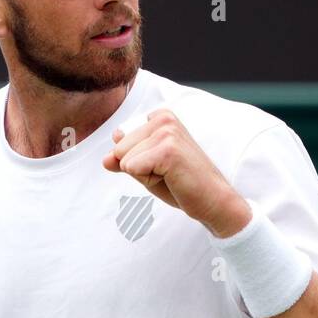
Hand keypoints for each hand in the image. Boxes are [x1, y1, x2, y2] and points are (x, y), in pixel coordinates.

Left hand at [102, 108, 251, 237]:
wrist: (212, 201)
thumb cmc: (181, 184)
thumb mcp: (147, 170)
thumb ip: (125, 160)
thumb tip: (105, 159)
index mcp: (159, 117)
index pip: (120, 142)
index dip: (137, 162)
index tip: (163, 167)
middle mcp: (163, 118)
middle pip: (119, 150)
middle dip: (138, 169)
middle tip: (167, 174)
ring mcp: (166, 131)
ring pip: (124, 160)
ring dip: (144, 176)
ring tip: (171, 176)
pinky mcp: (167, 149)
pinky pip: (132, 168)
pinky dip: (148, 181)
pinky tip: (172, 179)